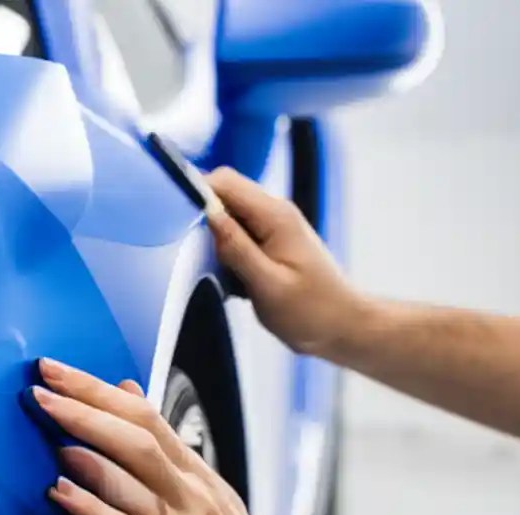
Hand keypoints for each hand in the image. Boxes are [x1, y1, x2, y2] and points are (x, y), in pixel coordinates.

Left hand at [32, 357, 312, 514]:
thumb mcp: (205, 495)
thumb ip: (164, 448)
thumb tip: (130, 393)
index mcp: (194, 477)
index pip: (145, 416)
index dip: (99, 390)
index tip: (59, 370)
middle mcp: (189, 496)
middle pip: (137, 435)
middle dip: (88, 405)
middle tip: (44, 381)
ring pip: (135, 478)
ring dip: (90, 451)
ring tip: (52, 429)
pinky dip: (94, 511)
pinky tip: (63, 494)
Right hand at [206, 167, 368, 357]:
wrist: (342, 327)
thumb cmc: (311, 311)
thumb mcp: (269, 284)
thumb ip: (237, 248)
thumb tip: (207, 215)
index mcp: (275, 216)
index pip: (225, 182)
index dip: (197, 193)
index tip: (176, 220)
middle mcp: (274, 213)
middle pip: (224, 193)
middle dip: (201, 215)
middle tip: (189, 250)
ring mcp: (272, 227)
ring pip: (228, 214)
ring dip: (212, 235)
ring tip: (209, 266)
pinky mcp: (269, 242)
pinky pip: (236, 232)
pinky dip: (223, 248)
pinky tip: (225, 274)